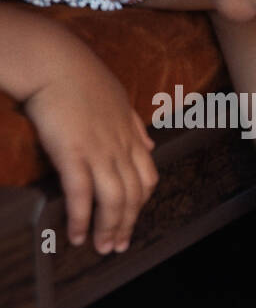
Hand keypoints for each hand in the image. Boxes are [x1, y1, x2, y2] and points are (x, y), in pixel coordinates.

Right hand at [24, 55, 157, 253]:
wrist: (53, 59)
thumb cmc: (79, 74)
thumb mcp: (118, 98)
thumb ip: (135, 126)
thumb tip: (150, 145)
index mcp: (131, 136)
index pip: (147, 178)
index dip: (141, 203)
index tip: (132, 218)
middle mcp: (120, 148)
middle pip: (133, 196)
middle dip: (127, 224)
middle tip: (118, 246)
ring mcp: (99, 152)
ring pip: (114, 201)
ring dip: (109, 228)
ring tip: (102, 247)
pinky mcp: (73, 153)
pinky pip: (82, 194)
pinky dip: (82, 218)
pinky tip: (78, 235)